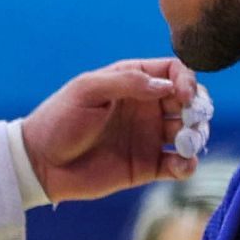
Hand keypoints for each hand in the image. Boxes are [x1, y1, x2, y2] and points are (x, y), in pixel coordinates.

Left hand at [21, 58, 200, 202]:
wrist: (40, 163)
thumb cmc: (59, 120)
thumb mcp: (86, 90)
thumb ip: (126, 82)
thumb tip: (166, 85)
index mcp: (132, 82)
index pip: (174, 71)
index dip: (187, 79)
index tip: (184, 93)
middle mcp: (146, 108)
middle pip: (190, 102)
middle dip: (199, 108)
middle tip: (192, 118)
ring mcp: (148, 137)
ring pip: (190, 133)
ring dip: (197, 136)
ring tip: (186, 143)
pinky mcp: (146, 167)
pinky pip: (178, 166)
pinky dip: (188, 165)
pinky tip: (182, 165)